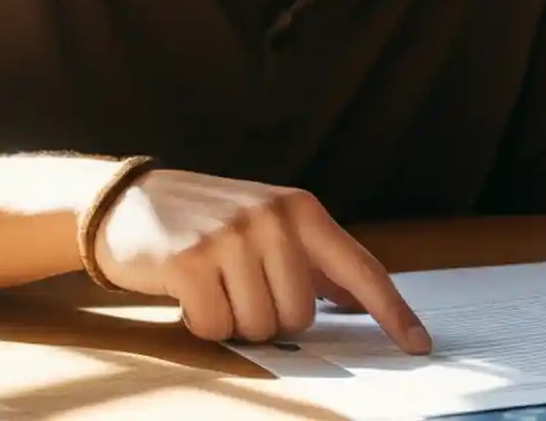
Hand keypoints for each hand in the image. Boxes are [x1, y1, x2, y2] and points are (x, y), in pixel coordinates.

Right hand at [92, 169, 430, 353]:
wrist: (126, 200)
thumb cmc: (207, 220)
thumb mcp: (268, 223)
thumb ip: (314, 259)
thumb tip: (361, 298)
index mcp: (301, 210)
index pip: (361, 268)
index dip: (393, 310)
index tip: (419, 343)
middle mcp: (273, 219)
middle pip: (302, 315)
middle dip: (271, 317)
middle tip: (239, 288)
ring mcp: (232, 237)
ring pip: (261, 326)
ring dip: (235, 321)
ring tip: (214, 286)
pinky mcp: (191, 261)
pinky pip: (217, 328)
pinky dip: (201, 324)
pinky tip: (188, 293)